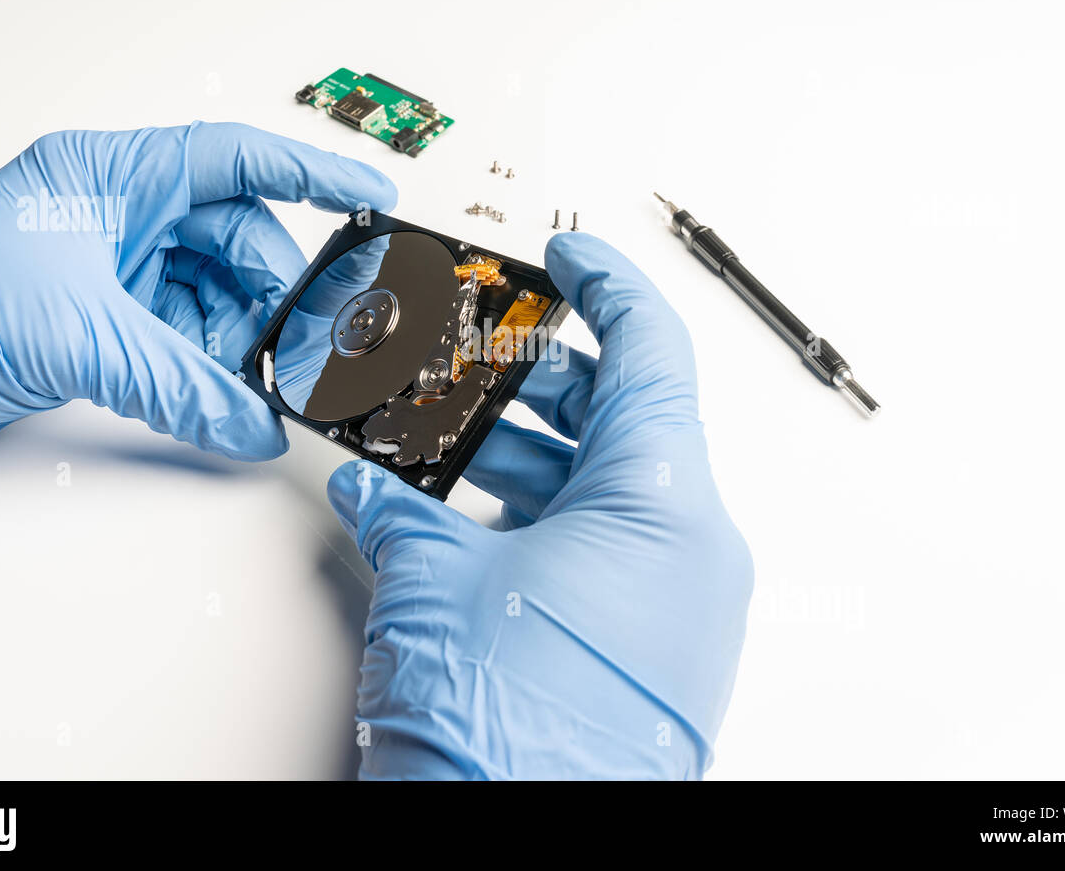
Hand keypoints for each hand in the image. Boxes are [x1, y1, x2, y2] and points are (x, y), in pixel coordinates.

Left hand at [0, 122, 394, 476]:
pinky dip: (208, 371)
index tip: (370, 199)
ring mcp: (108, 272)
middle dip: (276, 295)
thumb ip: (181, 384)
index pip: (232, 160)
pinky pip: (182, 339)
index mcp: (107, 176)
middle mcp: (114, 216)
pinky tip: (225, 401)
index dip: (310, 175)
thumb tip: (253, 422)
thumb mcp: (76, 338)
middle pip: (234, 242)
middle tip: (310, 345)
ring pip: (212, 296)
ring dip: (243, 343)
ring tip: (264, 385)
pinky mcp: (98, 324)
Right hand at [327, 233, 753, 778]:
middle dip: (539, 379)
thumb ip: (402, 514)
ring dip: (529, 455)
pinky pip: (607, 548)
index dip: (605, 284)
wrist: (521, 851)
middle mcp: (692, 549)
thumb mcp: (436, 586)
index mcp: (667, 503)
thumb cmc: (511, 736)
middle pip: (624, 417)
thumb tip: (372, 490)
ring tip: (451, 436)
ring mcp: (678, 603)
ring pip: (608, 487)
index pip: (651, 349)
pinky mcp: (650, 645)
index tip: (568, 253)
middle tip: (477, 355)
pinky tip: (468, 518)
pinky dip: (542, 519)